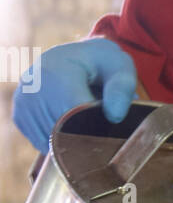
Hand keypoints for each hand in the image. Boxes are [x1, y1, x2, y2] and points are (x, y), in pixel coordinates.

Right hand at [12, 38, 139, 152]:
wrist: (71, 58)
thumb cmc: (100, 64)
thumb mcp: (119, 66)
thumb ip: (122, 88)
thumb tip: (114, 116)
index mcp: (57, 72)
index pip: (76, 116)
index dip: (96, 129)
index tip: (111, 128)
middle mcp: (33, 88)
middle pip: (63, 133)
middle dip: (86, 136)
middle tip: (101, 124)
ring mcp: (23, 104)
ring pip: (53, 144)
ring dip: (72, 140)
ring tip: (83, 118)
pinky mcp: (20, 117)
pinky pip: (44, 144)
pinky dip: (59, 142)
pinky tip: (68, 122)